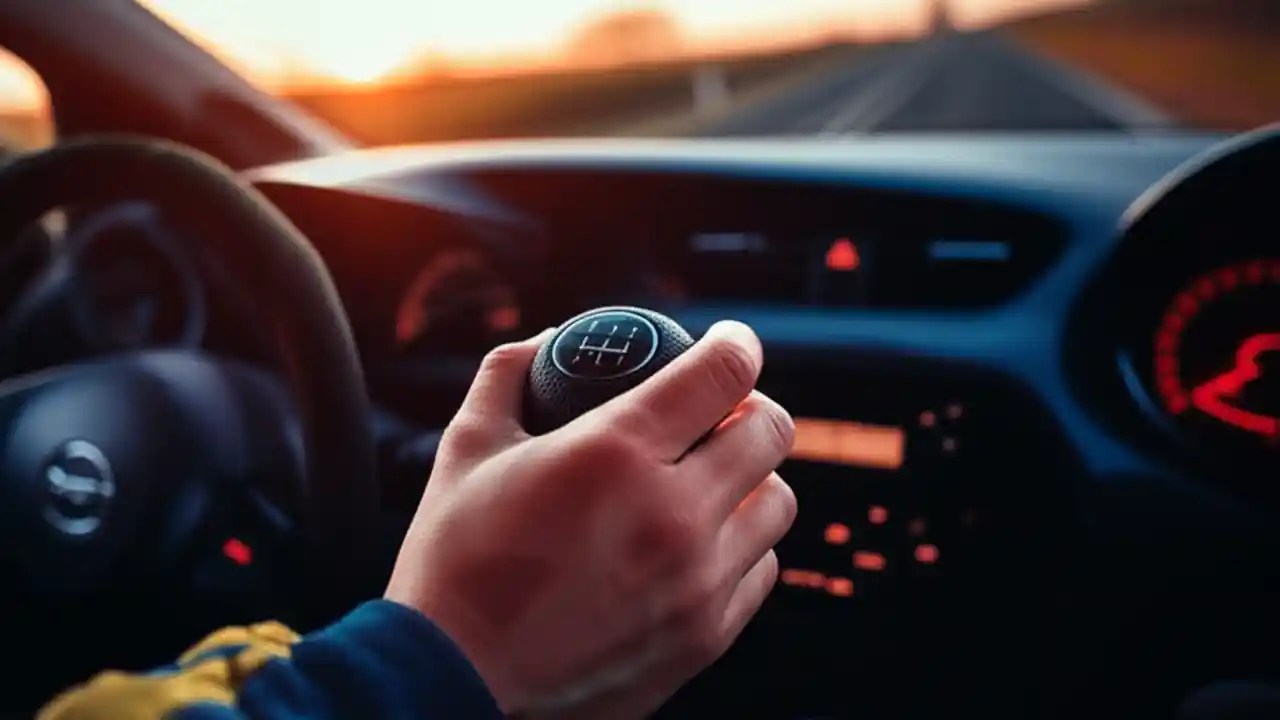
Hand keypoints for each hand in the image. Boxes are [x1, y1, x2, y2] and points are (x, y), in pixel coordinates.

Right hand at [385, 321, 795, 717]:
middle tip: (719, 414)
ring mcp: (697, 582)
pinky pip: (761, 569)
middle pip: (770, 431)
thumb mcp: (466, 448)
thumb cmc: (453, 561)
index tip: (730, 343)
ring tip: (713, 482)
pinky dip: (741, 546)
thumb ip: (509, 375)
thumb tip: (548, 340)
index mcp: (615, 453)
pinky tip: (699, 545)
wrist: (448, 681)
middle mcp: (673, 514)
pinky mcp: (705, 637)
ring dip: (752, 479)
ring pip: (777, 502)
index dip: (736, 344)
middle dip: (750, 407)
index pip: (722, 373)